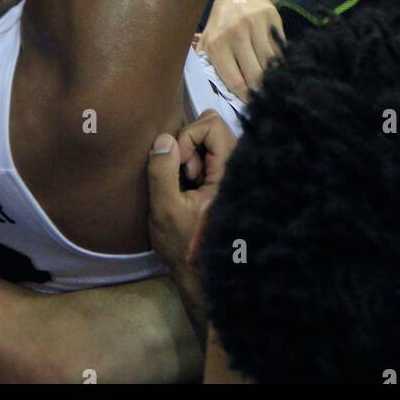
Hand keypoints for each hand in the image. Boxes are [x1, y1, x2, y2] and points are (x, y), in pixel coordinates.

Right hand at [148, 110, 237, 281]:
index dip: (188, 137)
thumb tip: (164, 138)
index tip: (180, 166)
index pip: (212, 124)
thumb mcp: (165, 209)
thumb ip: (162, 171)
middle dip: (189, 145)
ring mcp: (231, 171)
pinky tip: (190, 189)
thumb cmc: (183, 245)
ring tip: (186, 185)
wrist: (200, 275)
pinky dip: (193, 164)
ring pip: (208, 139)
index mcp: (230, 171)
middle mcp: (237, 166)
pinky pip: (208, 153)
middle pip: (211, 126)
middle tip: (183, 176)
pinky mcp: (224, 178)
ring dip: (190, 156)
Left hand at [197, 0, 284, 101]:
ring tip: (273, 83)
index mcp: (216, 44)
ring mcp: (254, 23)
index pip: (235, 81)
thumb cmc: (221, 26)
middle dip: (261, 90)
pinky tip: (277, 64)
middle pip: (256, 75)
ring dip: (273, 76)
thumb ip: (206, 65)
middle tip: (265, 97)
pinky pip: (280, 47)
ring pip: (270, 62)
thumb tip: (211, 94)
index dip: (246, 97)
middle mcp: (235, 32)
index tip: (251, 103)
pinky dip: (280, 60)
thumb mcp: (208, 43)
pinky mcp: (271, 17)